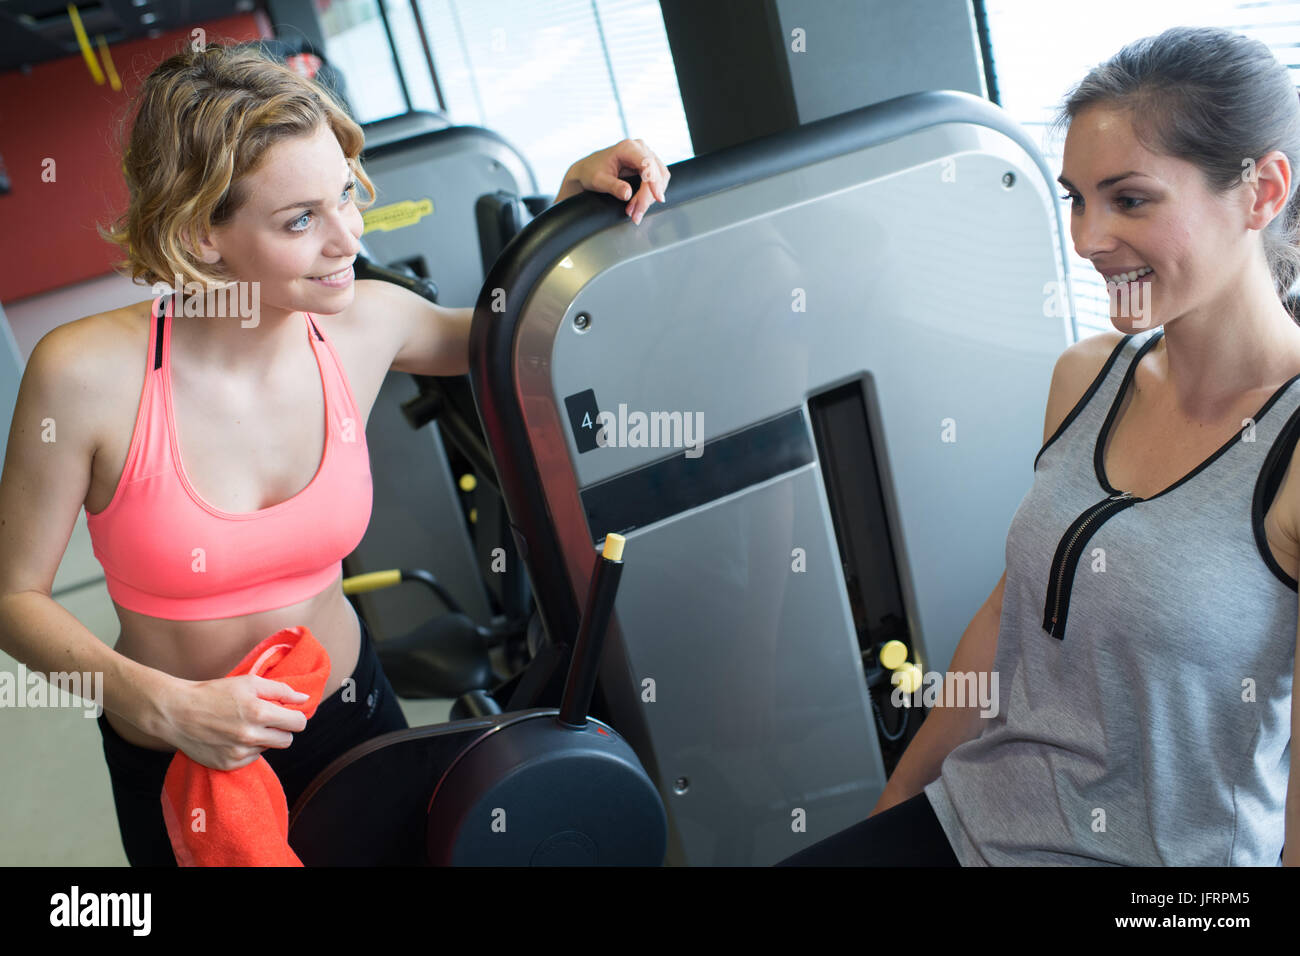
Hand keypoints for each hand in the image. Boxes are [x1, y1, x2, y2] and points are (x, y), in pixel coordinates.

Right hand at [157, 673, 310, 770]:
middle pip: (287, 740)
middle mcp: (250, 736)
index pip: (297, 724)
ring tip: (244, 726)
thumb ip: (281, 690)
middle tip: (266, 720)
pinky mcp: (228, 765)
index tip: (289, 714)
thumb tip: (304, 699)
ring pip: (268, 749)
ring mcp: (238, 753)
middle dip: (281, 730)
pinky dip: (247, 749)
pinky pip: (251, 759)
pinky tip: (232, 737)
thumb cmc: (214, 693)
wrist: (177, 712)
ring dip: (263, 739)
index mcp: (258, 713)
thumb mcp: (249, 683)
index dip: (296, 717)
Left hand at [553, 138, 670, 223]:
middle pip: (656, 173)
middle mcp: (639, 148)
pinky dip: (650, 195)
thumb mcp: (598, 181)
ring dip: (649, 198)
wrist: (588, 171)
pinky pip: (657, 180)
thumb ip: (614, 187)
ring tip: (634, 211)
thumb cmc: (591, 172)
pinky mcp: (648, 165)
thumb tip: (628, 194)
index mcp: (628, 148)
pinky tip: (638, 204)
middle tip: (635, 214)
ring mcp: (645, 155)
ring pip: (660, 178)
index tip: (658, 198)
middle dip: (648, 196)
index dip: (654, 182)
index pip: (648, 164)